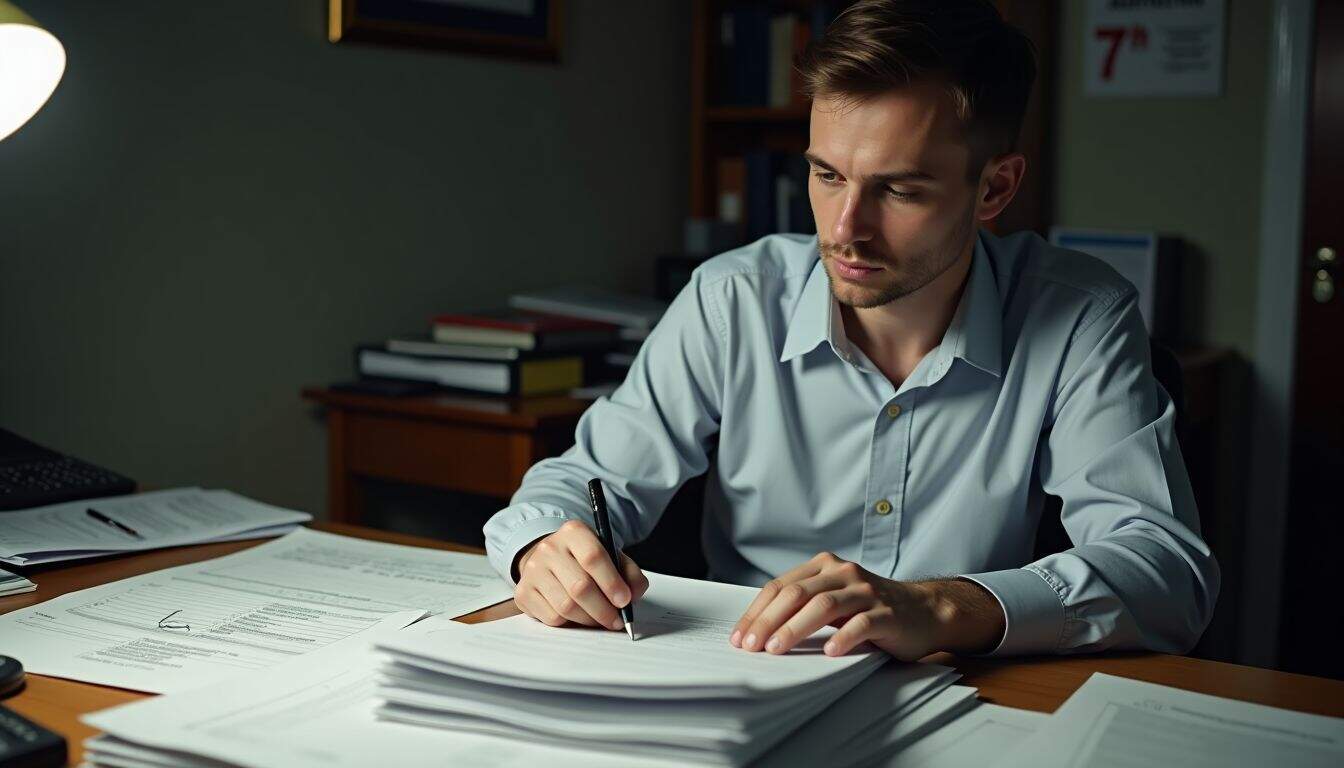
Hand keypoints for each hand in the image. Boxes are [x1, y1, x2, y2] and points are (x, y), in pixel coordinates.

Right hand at [512, 520, 648, 630]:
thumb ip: (629, 573)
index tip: (624, 601)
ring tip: (599, 619)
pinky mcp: (523, 593)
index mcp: (574, 532)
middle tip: (616, 620)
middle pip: (579, 587)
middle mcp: (549, 548)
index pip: (593, 557)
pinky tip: (577, 616)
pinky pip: (551, 618)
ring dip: (588, 620)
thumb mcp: (611, 557)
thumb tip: (632, 596)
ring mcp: (533, 570)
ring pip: (566, 606)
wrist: (551, 561)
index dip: (611, 583)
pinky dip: (570, 623)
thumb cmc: (585, 561)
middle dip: (603, 609)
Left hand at [728, 552, 1004, 659]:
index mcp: (824, 566)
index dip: (757, 611)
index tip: (740, 636)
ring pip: (824, 605)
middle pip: (797, 594)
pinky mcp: (888, 613)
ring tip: (777, 648)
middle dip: (769, 621)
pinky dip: (843, 637)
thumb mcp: (833, 599)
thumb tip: (757, 629)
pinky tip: (829, 652)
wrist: (924, 611)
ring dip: (796, 628)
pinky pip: (862, 623)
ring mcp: (866, 591)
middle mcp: (843, 573)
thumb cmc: (871, 609)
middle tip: (752, 646)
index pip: (781, 587)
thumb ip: (802, 605)